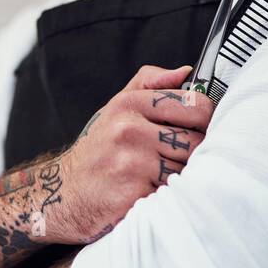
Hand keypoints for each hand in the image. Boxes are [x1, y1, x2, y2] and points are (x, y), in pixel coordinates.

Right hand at [41, 64, 214, 244]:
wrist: (63, 191)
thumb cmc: (98, 149)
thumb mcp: (117, 107)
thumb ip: (150, 83)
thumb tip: (185, 72)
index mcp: (130, 104)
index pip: (196, 105)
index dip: (204, 121)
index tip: (196, 130)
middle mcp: (129, 129)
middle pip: (196, 141)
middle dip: (192, 154)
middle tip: (175, 159)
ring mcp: (132, 163)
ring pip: (188, 169)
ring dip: (180, 176)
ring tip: (159, 176)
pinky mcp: (134, 194)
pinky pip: (173, 193)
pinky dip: (168, 195)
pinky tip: (150, 192)